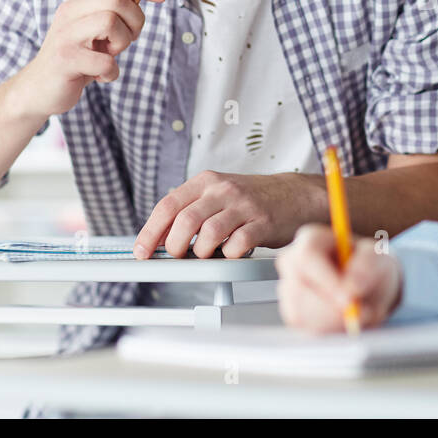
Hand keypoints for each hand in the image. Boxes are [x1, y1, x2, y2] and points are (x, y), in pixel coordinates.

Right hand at [13, 0, 167, 120]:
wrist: (40, 89)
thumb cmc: (78, 58)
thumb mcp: (97, 30)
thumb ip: (117, 12)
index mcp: (78, 0)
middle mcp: (69, 11)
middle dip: (134, 22)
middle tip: (123, 42)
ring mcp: (64, 33)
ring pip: (110, 22)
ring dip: (121, 44)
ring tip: (108, 56)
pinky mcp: (64, 58)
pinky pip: (105, 61)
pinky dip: (111, 72)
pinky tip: (100, 76)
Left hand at [133, 171, 325, 258]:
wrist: (294, 196)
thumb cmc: (251, 199)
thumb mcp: (217, 194)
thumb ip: (190, 209)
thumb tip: (159, 237)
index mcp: (207, 181)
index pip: (168, 205)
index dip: (151, 231)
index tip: (142, 251)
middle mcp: (224, 190)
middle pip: (186, 220)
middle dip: (175, 246)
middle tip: (178, 256)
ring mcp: (244, 206)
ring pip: (209, 234)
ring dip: (202, 252)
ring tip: (208, 254)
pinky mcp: (263, 224)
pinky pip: (237, 246)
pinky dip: (228, 255)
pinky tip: (232, 251)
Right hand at [275, 225, 402, 332]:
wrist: (370, 287)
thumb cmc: (371, 265)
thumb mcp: (378, 257)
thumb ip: (368, 265)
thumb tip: (352, 288)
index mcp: (311, 239)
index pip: (307, 257)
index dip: (326, 280)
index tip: (349, 299)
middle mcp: (292, 262)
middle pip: (298, 288)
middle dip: (330, 308)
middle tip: (358, 315)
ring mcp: (288, 289)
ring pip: (302, 313)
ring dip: (334, 321)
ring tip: (360, 312)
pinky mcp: (293, 315)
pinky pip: (307, 329)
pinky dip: (332, 330)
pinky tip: (347, 319)